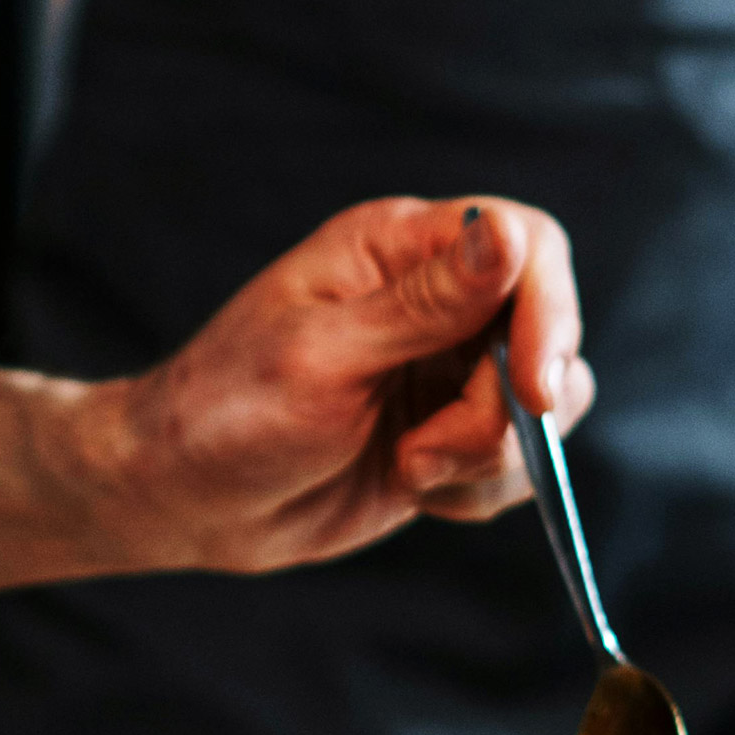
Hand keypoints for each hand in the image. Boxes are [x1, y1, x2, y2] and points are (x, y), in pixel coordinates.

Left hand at [90, 195, 592, 573]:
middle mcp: (435, 298)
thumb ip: (423, 305)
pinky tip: (413, 491)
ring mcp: (445, 368)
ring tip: (409, 472)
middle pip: (546, 332)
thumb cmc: (226, 414)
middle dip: (506, 409)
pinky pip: (516, 459)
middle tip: (429, 455)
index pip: (527, 244)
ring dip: (489, 455)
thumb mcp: (322, 356)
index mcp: (397, 248)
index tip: (531, 389)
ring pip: (544, 404)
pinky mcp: (449, 431)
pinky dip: (479, 488)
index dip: (549, 312)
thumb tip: (509, 234)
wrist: (185, 499)